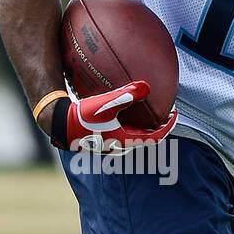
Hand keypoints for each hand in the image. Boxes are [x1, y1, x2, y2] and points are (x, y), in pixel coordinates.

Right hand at [50, 81, 176, 151]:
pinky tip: (124, 111)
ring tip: (148, 113)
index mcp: (125, 140)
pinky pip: (122, 132)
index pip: (154, 137)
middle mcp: (119, 145)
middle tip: (165, 114)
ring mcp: (110, 144)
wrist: (59, 124)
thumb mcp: (105, 103)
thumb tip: (147, 87)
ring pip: (134, 137)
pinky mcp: (101, 139)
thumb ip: (127, 95)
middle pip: (146, 138)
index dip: (167, 127)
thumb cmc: (82, 116)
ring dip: (143, 126)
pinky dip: (130, 124)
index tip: (175, 115)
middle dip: (157, 126)